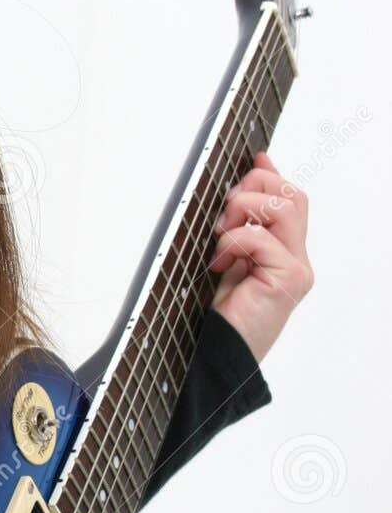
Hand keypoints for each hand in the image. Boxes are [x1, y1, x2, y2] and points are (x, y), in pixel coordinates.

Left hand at [208, 150, 314, 363]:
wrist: (215, 355)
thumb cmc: (218, 314)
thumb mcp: (224, 257)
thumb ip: (237, 223)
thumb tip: (241, 189)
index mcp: (283, 251)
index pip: (290, 197)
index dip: (270, 173)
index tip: (251, 158)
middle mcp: (296, 258)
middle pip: (293, 195)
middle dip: (254, 187)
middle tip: (224, 211)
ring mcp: (297, 270)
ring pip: (285, 207)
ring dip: (245, 207)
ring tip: (222, 232)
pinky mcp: (290, 281)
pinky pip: (263, 238)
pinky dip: (235, 240)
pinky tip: (220, 261)